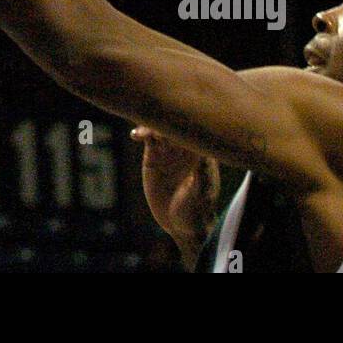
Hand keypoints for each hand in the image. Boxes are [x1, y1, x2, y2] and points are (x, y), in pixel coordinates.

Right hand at [131, 125, 219, 257]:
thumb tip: (206, 157)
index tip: (176, 117)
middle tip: (155, 117)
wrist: (180, 225)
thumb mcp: (201, 195)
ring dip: (152, 124)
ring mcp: (169, 150)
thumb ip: (203, 177)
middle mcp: (186, 147)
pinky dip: (142, 132)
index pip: (195, 129)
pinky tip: (135, 135)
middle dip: (166, 117)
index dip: (187, 120)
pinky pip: (148, 139)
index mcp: (202, 151)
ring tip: (144, 132)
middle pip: (176, 124)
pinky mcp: (153, 156)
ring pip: (160, 128)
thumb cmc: (197, 210)